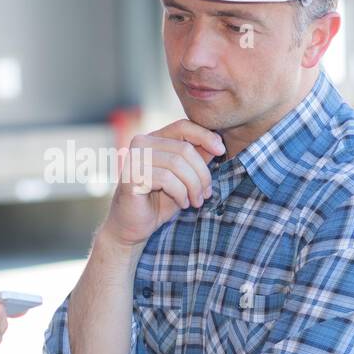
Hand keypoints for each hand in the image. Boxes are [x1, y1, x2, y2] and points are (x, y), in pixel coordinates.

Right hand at [104, 119, 225, 247]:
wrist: (132, 227)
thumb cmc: (158, 201)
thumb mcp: (184, 178)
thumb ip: (196, 159)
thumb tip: (217, 144)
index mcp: (152, 139)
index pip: (183, 126)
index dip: (205, 136)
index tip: (222, 151)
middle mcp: (140, 143)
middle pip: (184, 148)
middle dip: (202, 174)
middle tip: (206, 194)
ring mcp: (134, 158)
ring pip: (177, 164)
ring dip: (193, 186)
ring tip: (196, 201)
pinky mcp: (131, 176)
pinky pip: (166, 179)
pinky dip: (180, 193)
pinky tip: (182, 203)